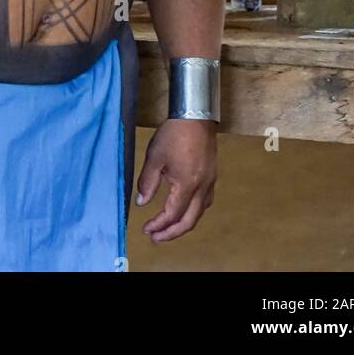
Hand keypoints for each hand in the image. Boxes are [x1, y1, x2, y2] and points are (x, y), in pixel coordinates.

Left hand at [136, 119, 216, 243]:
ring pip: (199, 213)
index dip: (159, 225)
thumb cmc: (174, 134)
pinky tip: (185, 208)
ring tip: (169, 227)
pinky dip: (194, 211)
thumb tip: (141, 203)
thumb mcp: (155, 157)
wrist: (196, 116)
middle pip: (189, 221)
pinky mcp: (212, 176)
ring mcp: (210, 182)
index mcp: (187, 185)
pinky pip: (205, 202)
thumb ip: (147, 182)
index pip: (172, 214)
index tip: (146, 229)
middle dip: (172, 233)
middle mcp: (202, 188)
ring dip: (184, 224)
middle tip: (157, 237)